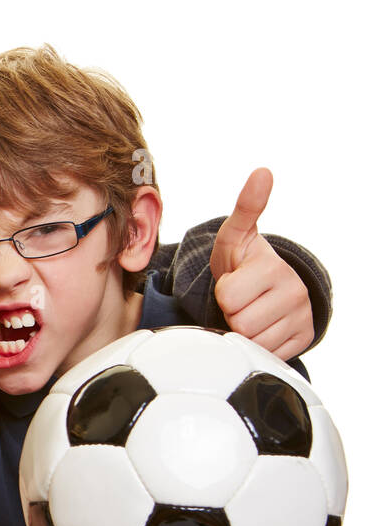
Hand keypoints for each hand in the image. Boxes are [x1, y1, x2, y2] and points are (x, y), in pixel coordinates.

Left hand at [209, 168, 313, 359]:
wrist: (267, 286)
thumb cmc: (244, 261)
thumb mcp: (236, 235)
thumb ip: (245, 207)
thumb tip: (262, 172)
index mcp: (273, 267)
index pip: (228, 298)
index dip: (222, 293)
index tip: (233, 282)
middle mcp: (294, 292)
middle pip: (239, 322)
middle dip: (232, 313)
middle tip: (241, 300)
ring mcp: (301, 317)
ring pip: (252, 340)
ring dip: (244, 330)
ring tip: (251, 310)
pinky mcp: (303, 338)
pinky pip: (267, 353)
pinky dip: (259, 344)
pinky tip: (264, 325)